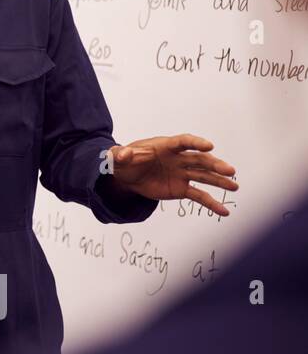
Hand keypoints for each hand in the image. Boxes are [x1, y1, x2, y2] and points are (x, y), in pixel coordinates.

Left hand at [108, 134, 237, 214]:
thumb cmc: (124, 161)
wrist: (126, 176)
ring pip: (204, 176)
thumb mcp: (118, 157)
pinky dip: (211, 203)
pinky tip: (224, 211)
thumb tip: (123, 154)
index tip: (209, 146)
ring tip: (234, 186)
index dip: (196, 143)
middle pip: (199, 160)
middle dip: (215, 164)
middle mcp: (178, 159)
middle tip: (230, 171)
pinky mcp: (181, 188)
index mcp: (165, 146)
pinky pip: (199, 195)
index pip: (183, 142)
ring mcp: (182, 174)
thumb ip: (121, 154)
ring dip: (219, 181)